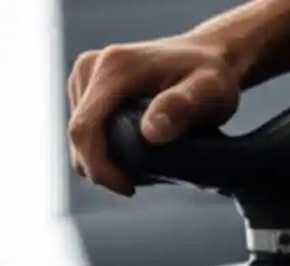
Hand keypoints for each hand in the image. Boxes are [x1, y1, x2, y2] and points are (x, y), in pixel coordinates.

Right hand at [68, 36, 241, 194]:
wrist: (206, 54)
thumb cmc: (211, 75)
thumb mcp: (208, 91)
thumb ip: (182, 107)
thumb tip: (151, 131)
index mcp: (114, 68)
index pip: (85, 129)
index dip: (99, 168)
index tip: (128, 188)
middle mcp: (91, 66)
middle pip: (78, 134)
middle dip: (103, 168)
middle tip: (141, 180)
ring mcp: (85, 74)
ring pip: (79, 135)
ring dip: (103, 159)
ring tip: (142, 165)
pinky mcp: (86, 84)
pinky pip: (84, 128)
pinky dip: (102, 148)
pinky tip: (131, 152)